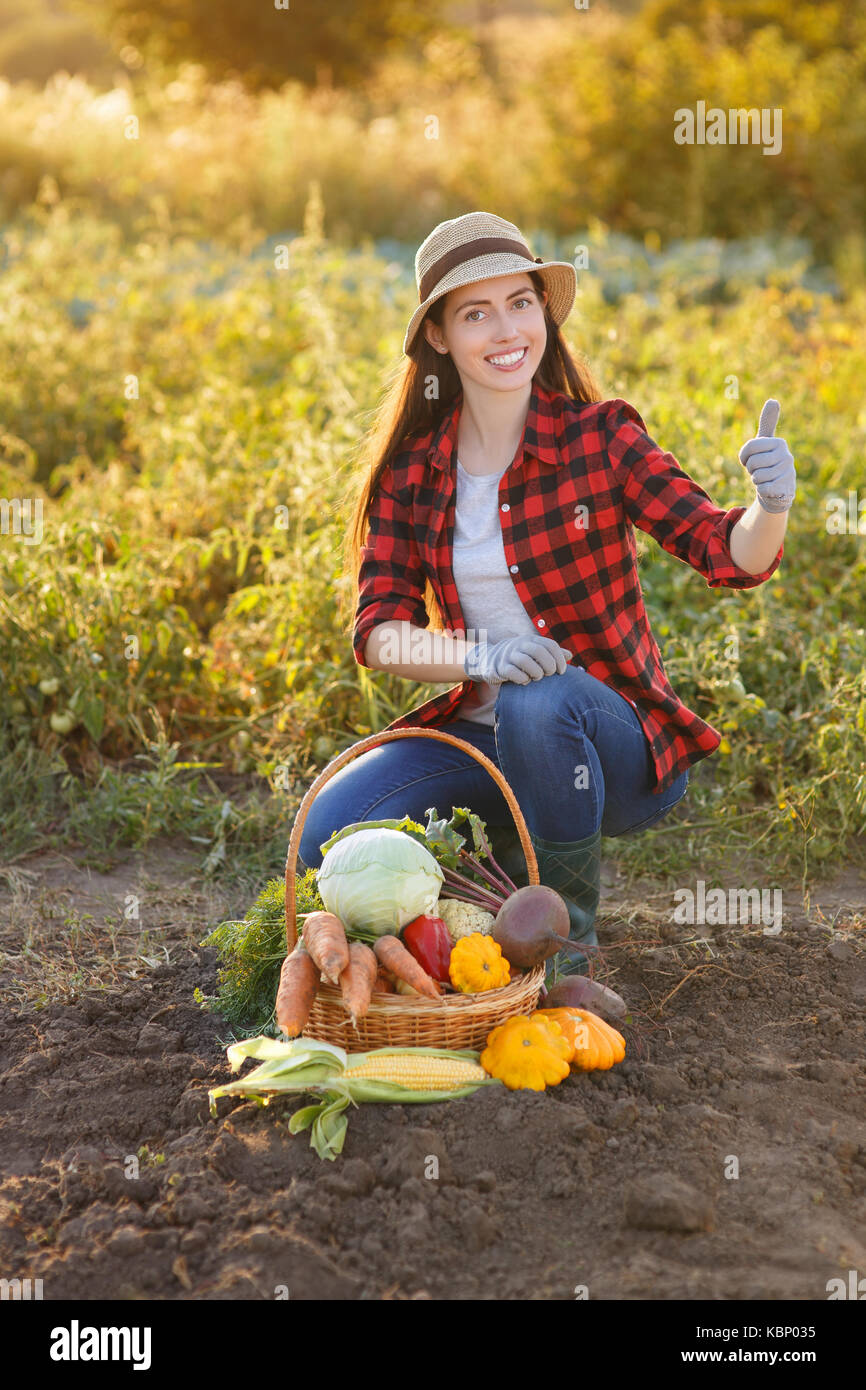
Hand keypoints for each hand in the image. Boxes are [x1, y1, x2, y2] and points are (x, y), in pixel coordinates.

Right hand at [463, 633, 572, 685]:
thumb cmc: (519, 658)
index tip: (561, 672)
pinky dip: (523, 679)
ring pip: (526, 661)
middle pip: (539, 651)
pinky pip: (513, 673)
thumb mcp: (534, 652)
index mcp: (531, 640)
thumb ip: (551, 653)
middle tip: (549, 675)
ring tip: (537, 678)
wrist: (490, 659)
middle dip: (549, 666)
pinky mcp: (499, 667)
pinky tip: (525, 681)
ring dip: (536, 673)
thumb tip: (570, 655)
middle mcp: (519, 644)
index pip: (550, 645)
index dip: (559, 659)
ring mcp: (508, 655)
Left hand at [738, 398, 795, 512]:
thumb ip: (768, 422)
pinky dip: (761, 490)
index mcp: (779, 443)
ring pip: (756, 477)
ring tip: (766, 478)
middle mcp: (787, 456)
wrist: (778, 489)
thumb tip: (773, 400)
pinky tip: (770, 488)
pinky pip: (761, 488)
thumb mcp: (766, 442)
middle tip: (761, 470)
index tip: (751, 458)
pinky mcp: (785, 489)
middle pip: (753, 463)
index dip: (744, 456)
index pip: (749, 447)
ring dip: (757, 480)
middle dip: (752, 469)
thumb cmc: (768, 462)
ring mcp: (788, 473)